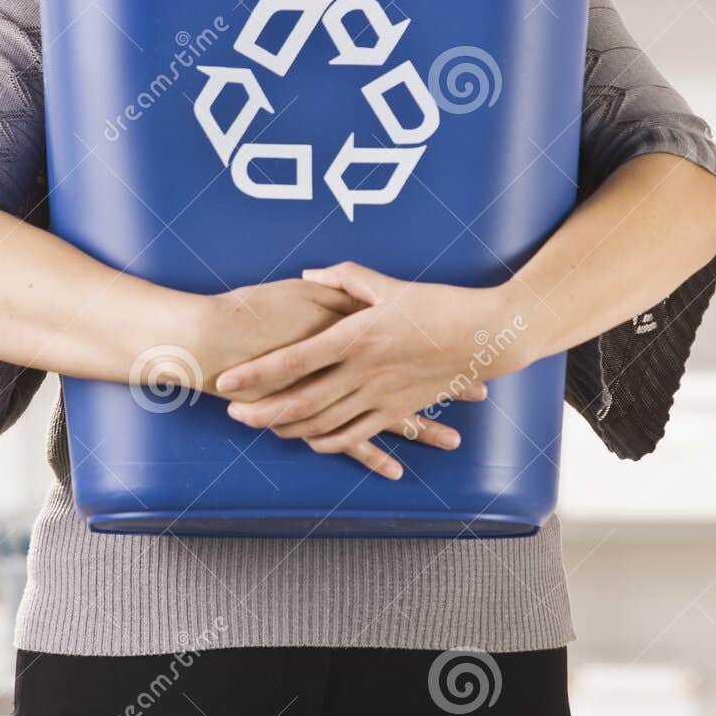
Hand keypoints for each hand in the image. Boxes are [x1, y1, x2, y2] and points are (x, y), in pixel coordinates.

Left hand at [213, 261, 520, 456]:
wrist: (489, 334)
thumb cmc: (440, 304)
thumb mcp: (391, 286)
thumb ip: (346, 280)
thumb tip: (310, 273)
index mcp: (357, 336)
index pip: (293, 359)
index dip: (257, 372)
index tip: (227, 379)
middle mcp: (365, 371)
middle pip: (301, 400)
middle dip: (262, 410)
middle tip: (232, 412)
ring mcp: (382, 395)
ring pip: (325, 422)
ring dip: (289, 428)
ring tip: (262, 426)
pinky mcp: (399, 409)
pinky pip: (357, 434)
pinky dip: (328, 441)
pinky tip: (309, 441)